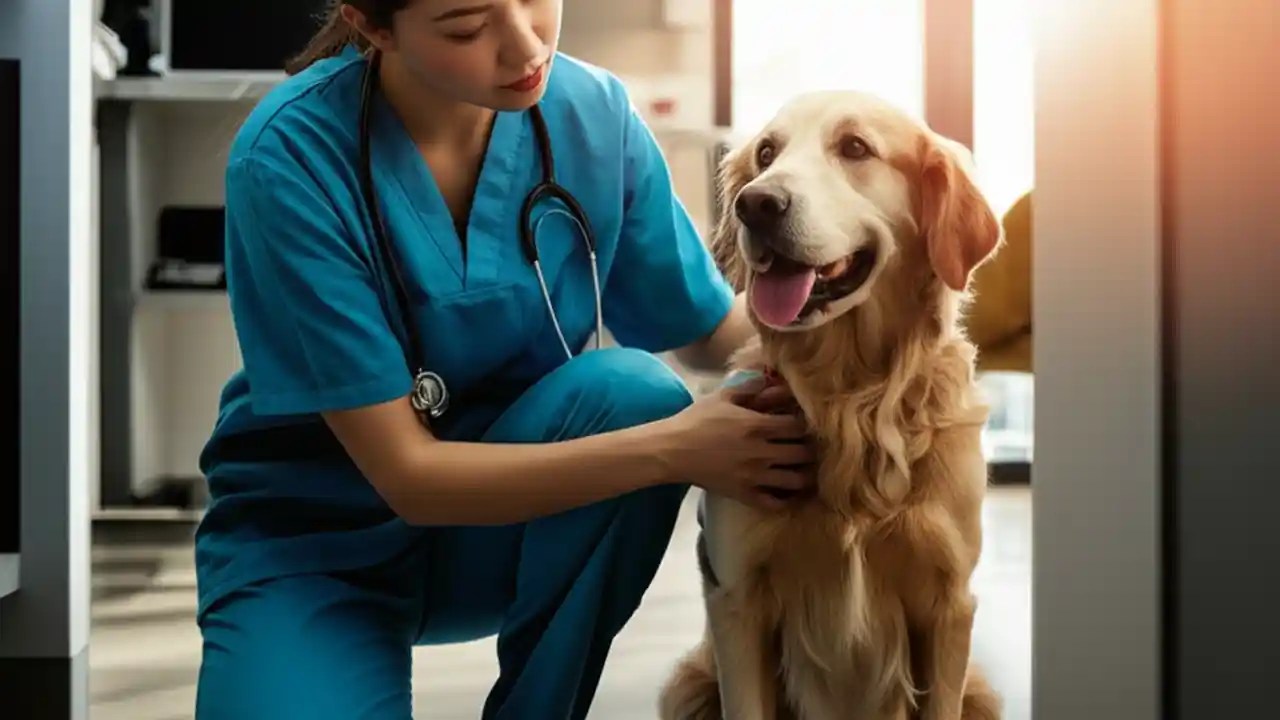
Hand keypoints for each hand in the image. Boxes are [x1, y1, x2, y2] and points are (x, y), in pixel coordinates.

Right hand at [655, 375, 815, 510]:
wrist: (672, 451)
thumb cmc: (696, 420)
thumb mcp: (722, 396)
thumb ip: (748, 386)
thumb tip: (769, 377)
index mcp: (758, 426)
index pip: (798, 425)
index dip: (805, 424)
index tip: (804, 424)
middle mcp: (762, 452)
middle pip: (803, 453)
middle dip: (809, 449)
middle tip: (807, 447)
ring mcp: (754, 476)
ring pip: (796, 481)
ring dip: (803, 475)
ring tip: (802, 470)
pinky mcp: (744, 494)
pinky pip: (775, 503)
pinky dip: (785, 500)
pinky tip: (785, 492)